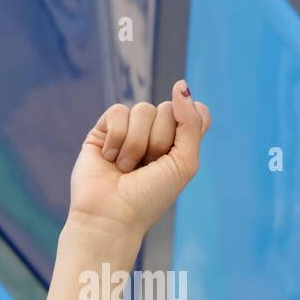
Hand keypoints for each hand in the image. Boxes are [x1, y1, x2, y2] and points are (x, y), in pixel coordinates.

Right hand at [68, 79, 210, 242]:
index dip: (188, 122)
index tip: (178, 144)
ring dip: (137, 144)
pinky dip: (117, 138)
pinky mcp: (104, 129)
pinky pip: (118, 111)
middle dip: (160, 141)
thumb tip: (181, 85)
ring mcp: (130, 130)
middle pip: (168, 109)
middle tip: (149, 166)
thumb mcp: (184, 163)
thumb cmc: (151, 196)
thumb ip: (191, 124)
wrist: (111, 214)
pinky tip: (110, 158)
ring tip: (128, 167)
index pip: (194, 112)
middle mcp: (157, 135)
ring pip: (143, 110)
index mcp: (180, 145)